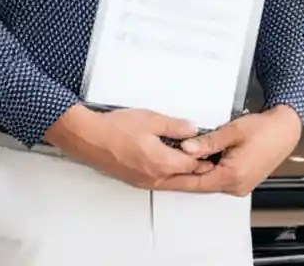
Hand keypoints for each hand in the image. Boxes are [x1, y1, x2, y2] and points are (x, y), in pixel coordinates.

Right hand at [43, 105, 215, 188]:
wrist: (89, 138)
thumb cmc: (115, 128)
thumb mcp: (151, 120)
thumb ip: (176, 126)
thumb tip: (193, 130)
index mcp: (162, 162)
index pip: (193, 164)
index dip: (206, 156)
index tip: (215, 150)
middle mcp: (155, 177)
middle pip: (187, 179)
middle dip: (201, 171)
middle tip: (213, 162)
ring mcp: (145, 181)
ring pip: (174, 183)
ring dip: (187, 175)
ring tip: (198, 165)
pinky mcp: (136, 180)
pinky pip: (161, 182)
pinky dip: (172, 176)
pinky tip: (173, 166)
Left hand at [155, 105, 302, 196]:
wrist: (285, 130)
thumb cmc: (265, 129)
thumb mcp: (232, 131)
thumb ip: (207, 142)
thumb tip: (186, 148)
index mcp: (232, 175)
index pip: (195, 182)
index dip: (176, 178)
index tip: (161, 175)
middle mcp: (236, 186)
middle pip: (201, 184)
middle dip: (184, 175)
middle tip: (164, 167)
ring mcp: (241, 186)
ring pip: (210, 182)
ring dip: (197, 172)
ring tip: (180, 161)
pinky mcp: (243, 181)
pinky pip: (220, 180)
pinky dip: (209, 172)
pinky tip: (201, 161)